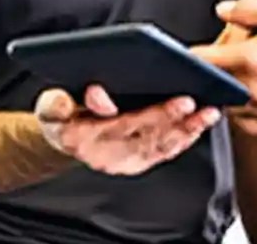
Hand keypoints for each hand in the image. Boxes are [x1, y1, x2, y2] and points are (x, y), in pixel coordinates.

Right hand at [34, 85, 220, 175]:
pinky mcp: (142, 161)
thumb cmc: (62, 115)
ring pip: (160, 146)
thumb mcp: (50, 106)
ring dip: (185, 130)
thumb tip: (94, 95)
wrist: (67, 137)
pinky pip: (168, 151)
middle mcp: (106, 155)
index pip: (99, 125)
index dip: (113, 112)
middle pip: (139, 136)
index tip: (129, 98)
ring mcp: (126, 161)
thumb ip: (58, 102)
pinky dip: (187, 137)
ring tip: (206, 112)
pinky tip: (202, 121)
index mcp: (80, 139)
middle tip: (186, 102)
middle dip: (164, 119)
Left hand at [192, 0, 256, 134]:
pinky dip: (244, 105)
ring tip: (256, 67)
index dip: (190, 55)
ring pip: (227, 102)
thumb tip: (222, 11)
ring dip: (229, 86)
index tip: (187, 51)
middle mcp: (255, 89)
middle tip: (241, 48)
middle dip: (216, 65)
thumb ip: (249, 9)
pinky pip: (245, 119)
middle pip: (212, 82)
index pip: (202, 61)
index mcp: (254, 59)